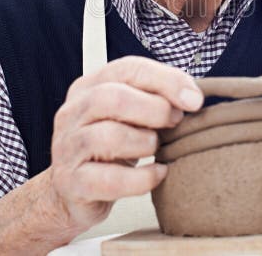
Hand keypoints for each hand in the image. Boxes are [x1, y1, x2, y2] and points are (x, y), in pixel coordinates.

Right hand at [48, 56, 203, 231]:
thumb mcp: (133, 115)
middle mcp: (72, 112)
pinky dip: (142, 178)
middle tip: (175, 122)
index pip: (127, 68)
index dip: (166, 80)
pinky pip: (110, 179)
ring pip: (108, 136)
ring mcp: (67, 147)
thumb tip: (193, 97)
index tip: (195, 99)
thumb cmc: (113, 147)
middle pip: (112, 97)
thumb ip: (157, 98)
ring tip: (157, 148)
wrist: (76, 192)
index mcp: (88, 86)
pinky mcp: (71, 183)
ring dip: (145, 142)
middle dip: (154, 109)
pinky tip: (157, 174)